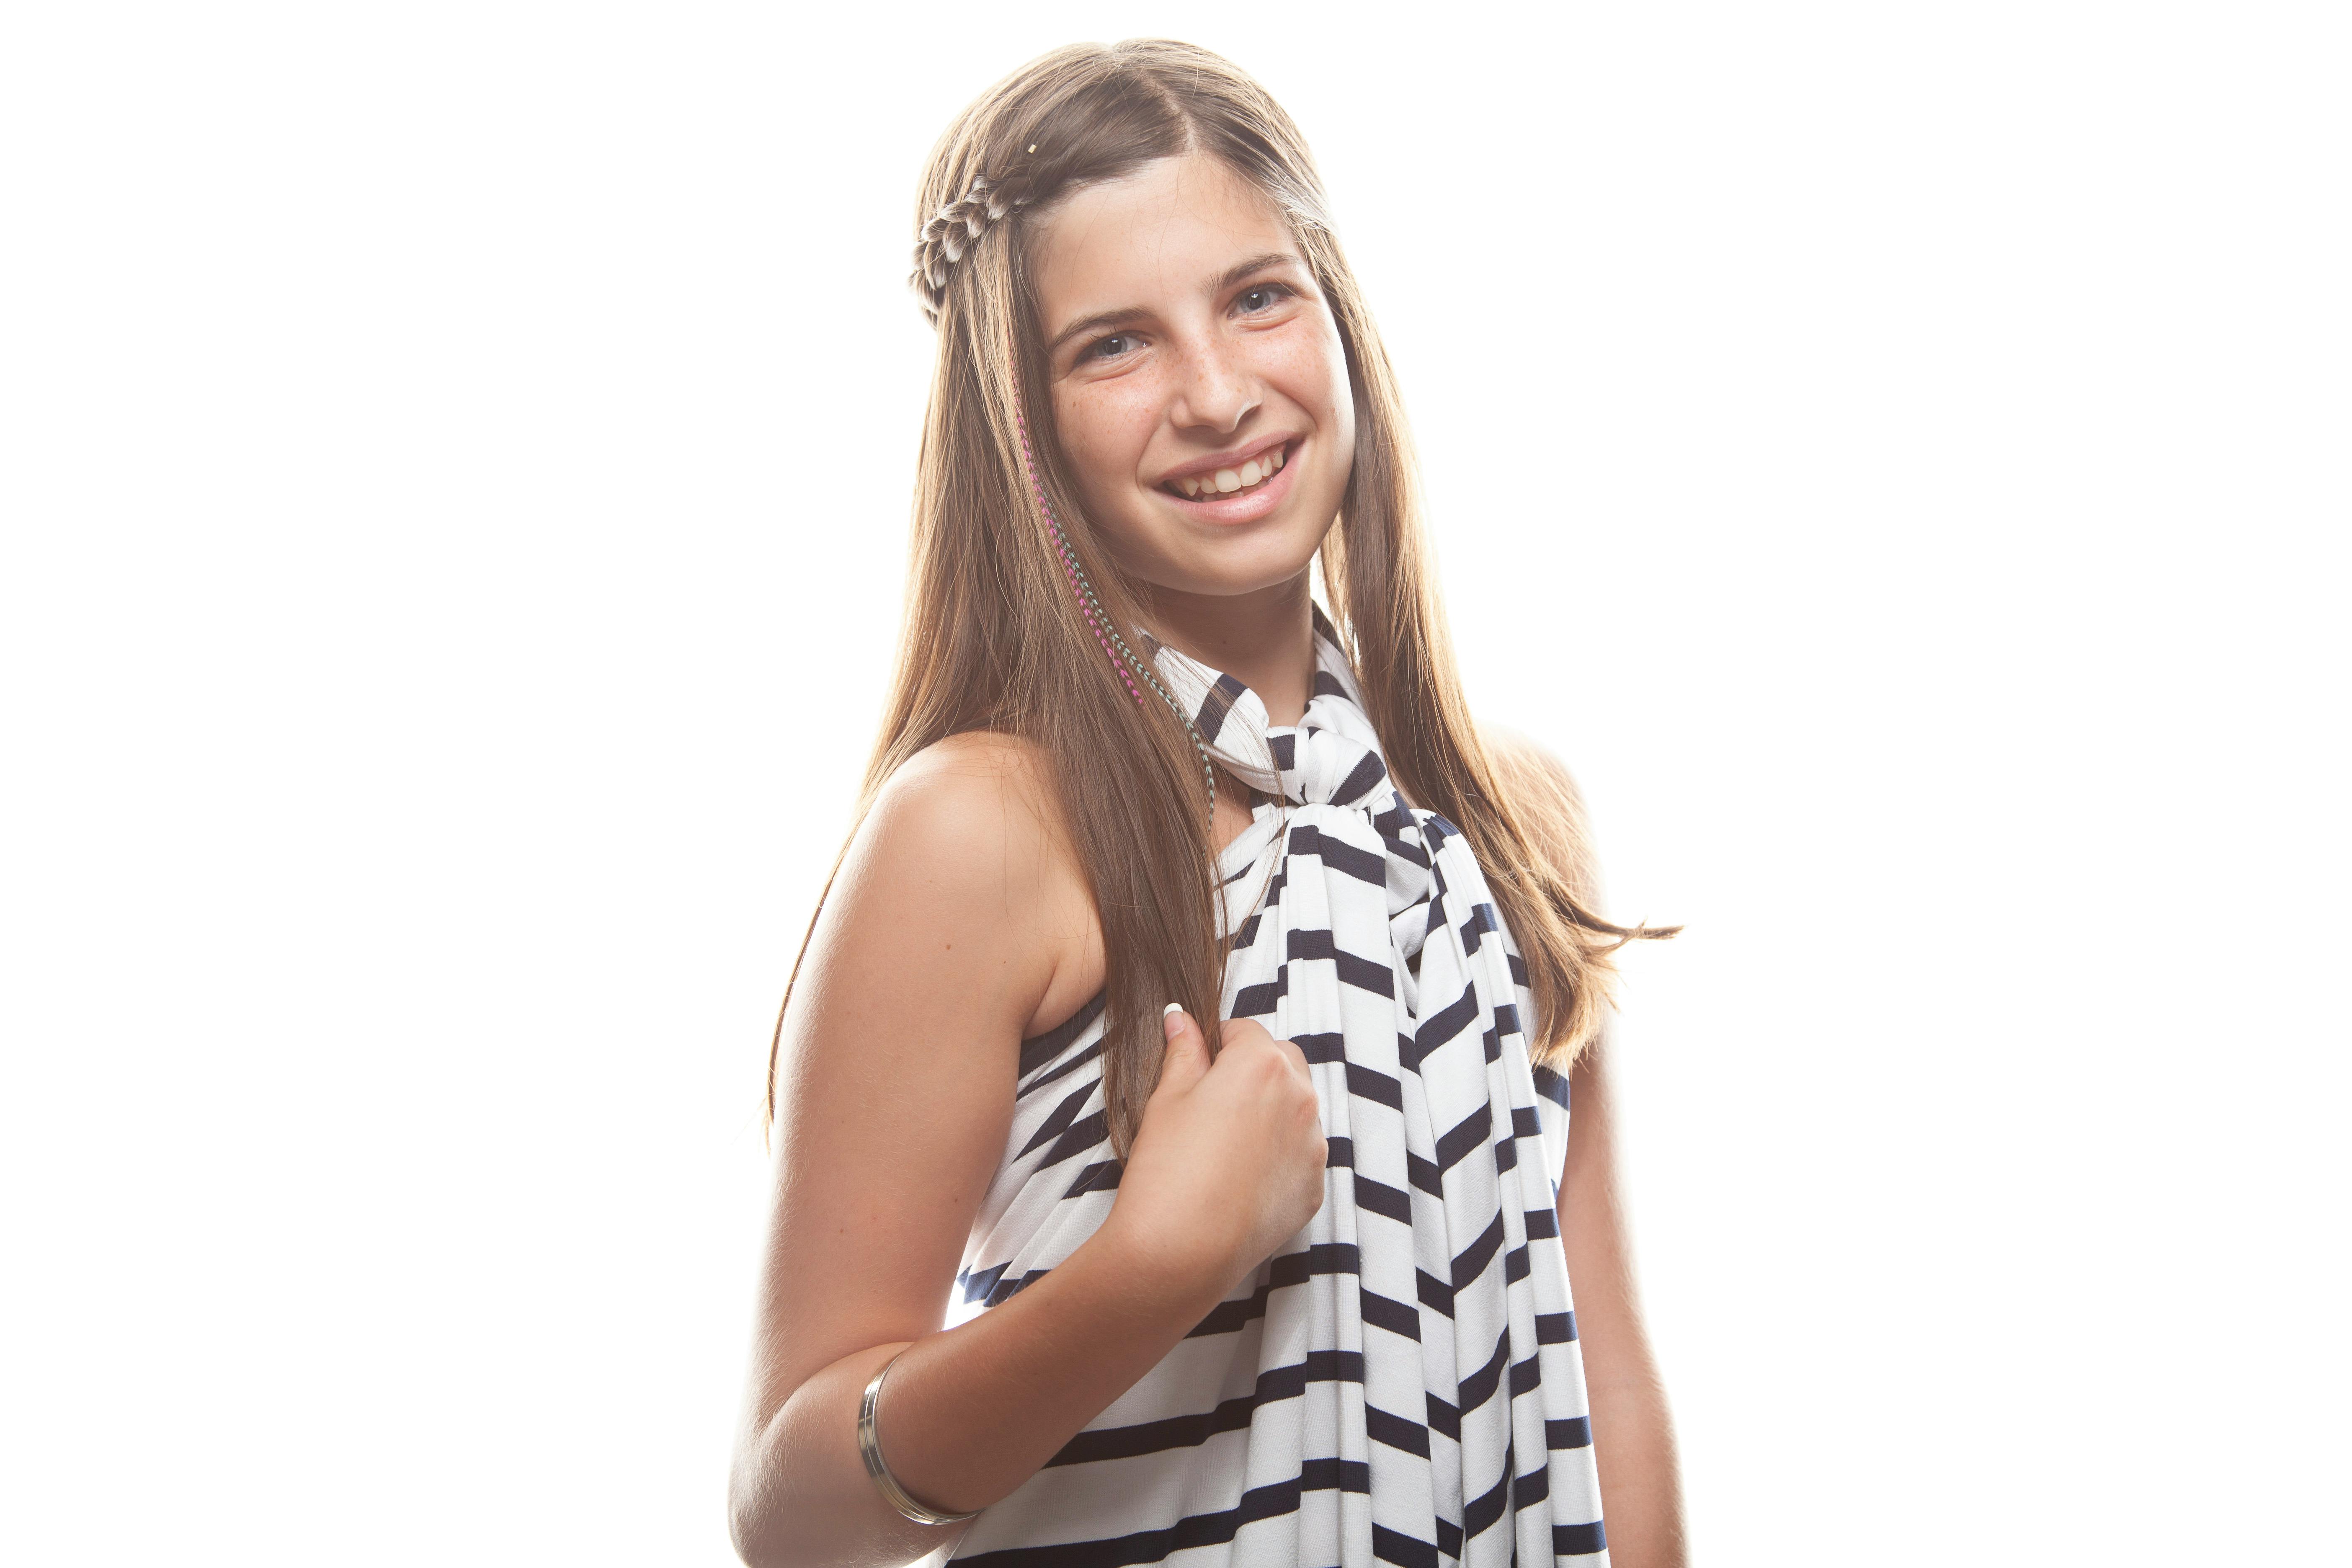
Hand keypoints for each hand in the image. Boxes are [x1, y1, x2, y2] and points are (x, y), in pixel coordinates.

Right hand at [1107, 1007, 1327, 1297]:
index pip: (1245, 1032)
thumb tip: (1181, 1018)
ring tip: (1225, 1144)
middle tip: (1212, 1102)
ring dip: (1270, 1112)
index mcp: (1263, 1065)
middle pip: (1283, 1063)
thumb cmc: (1168, 1169)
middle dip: (1253, 1070)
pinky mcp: (1314, 1188)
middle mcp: (1301, 1099)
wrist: (1181, 1250)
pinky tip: (1240, 1177)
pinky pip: (1300, 1155)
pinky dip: (1278, 1156)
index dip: (1217, 1044)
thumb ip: (1184, 1052)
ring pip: (1296, 1110)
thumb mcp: (1167, 1099)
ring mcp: (1313, 1147)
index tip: (1199, 1065)